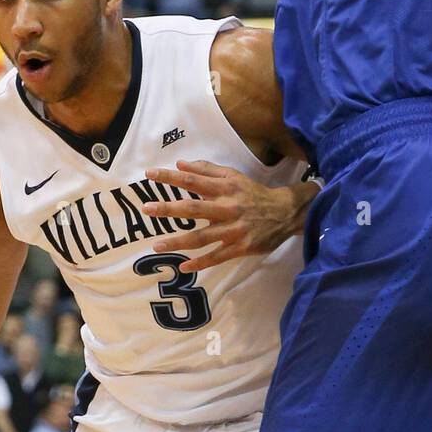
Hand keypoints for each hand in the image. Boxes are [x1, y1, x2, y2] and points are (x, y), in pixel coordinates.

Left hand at [143, 159, 313, 271]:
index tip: (150, 175)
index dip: (171, 178)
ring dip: (178, 241)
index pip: (193, 181)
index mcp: (225, 188)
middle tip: (146, 209)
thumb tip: (181, 164)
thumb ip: (207, 169)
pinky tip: (184, 267)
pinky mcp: (240, 247)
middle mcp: (227, 207)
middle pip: (194, 209)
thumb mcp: (233, 177)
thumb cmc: (253, 194)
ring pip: (202, 237)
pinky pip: (217, 257)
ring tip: (157, 245)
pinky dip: (200, 263)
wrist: (285, 212)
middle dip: (168, 209)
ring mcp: (233, 229)